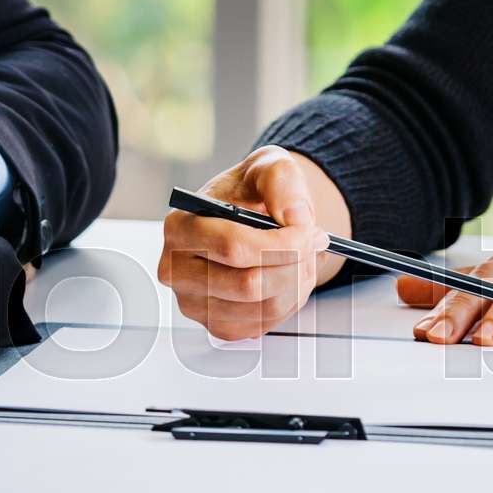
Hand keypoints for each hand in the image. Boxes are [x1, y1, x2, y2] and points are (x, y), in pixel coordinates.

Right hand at [158, 146, 348, 339]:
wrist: (247, 215)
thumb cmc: (250, 192)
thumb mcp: (267, 166)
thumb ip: (282, 181)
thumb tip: (295, 217)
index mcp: (180, 227)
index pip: (232, 247)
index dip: (281, 244)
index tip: (310, 232)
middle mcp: (177, 270)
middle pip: (248, 284)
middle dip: (295, 264)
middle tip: (315, 242)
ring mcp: (194, 303)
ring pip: (263, 307)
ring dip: (297, 282)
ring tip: (304, 256)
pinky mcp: (216, 326)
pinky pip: (265, 323)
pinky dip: (290, 300)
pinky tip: (290, 275)